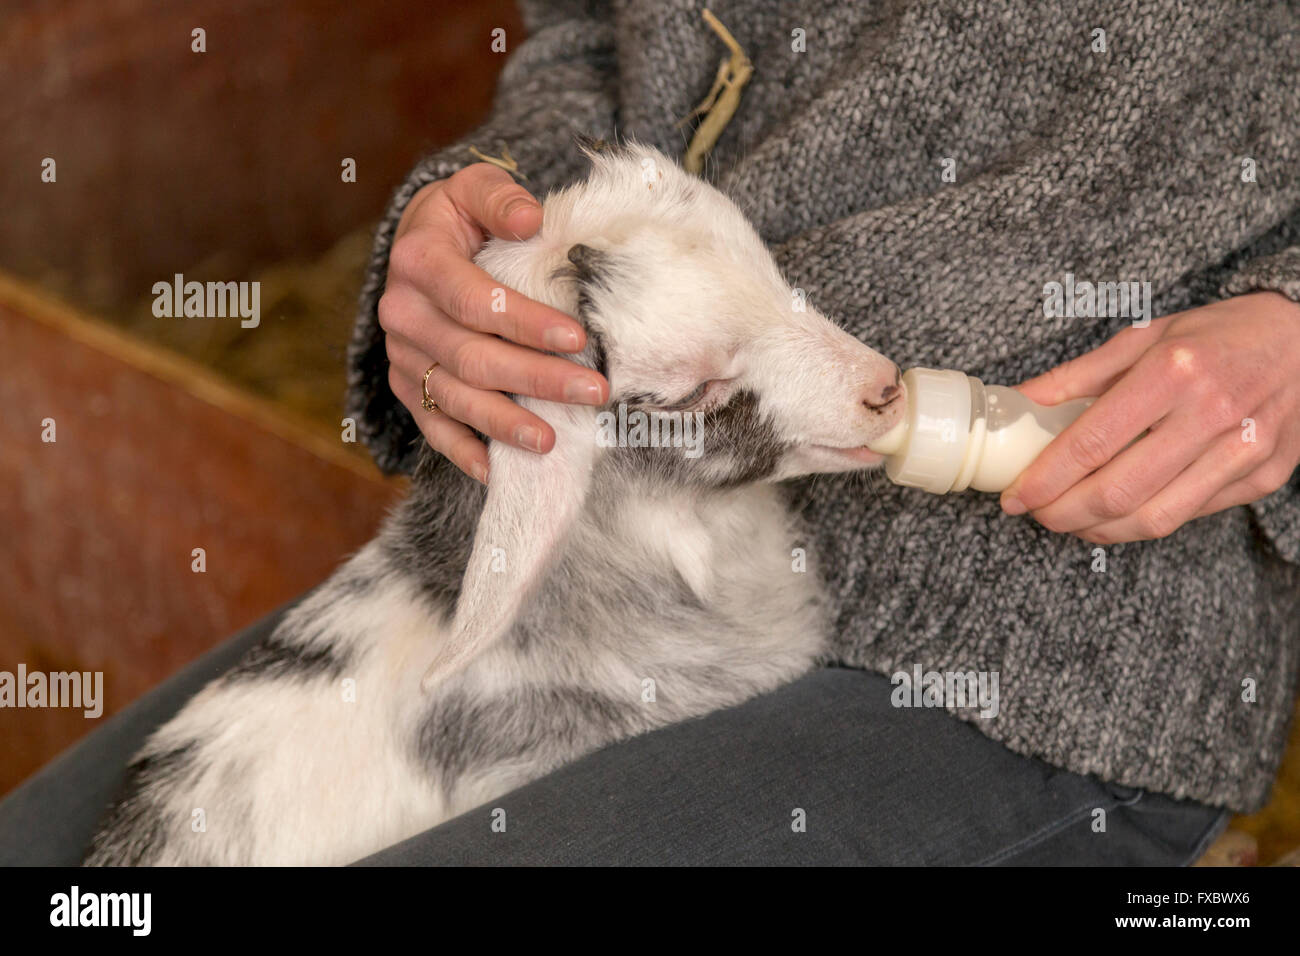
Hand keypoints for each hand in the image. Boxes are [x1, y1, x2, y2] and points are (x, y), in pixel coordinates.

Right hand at [378, 164, 608, 481]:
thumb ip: (500, 197)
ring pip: (454, 397)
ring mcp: (403, 355)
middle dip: (535, 379)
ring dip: (504, 424)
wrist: (417, 242)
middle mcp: (402, 312)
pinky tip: (498, 471)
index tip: (578, 339)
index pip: (474, 299)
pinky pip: (432, 426)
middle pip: (472, 356)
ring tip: (551, 441)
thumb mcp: (475, 187)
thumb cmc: (460, 216)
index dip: (526, 323)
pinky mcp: (408, 385)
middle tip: (592, 392)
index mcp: (418, 260)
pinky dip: (463, 452)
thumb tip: (531, 219)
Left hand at [1001, 292, 1299, 543]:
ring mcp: (1242, 451)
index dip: (1044, 479)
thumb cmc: (1218, 335)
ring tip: (1067, 520)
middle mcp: (1211, 413)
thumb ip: (1078, 375)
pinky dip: (1140, 524)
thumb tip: (1018, 401)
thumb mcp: (1145, 336)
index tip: (1015, 496)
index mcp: (1173, 371)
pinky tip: (1114, 516)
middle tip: (1036, 512)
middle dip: (1063, 513)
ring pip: (1154, 517)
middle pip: (1118, 491)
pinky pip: (1188, 515)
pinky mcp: (1262, 477)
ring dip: (1098, 530)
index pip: (1091, 443)